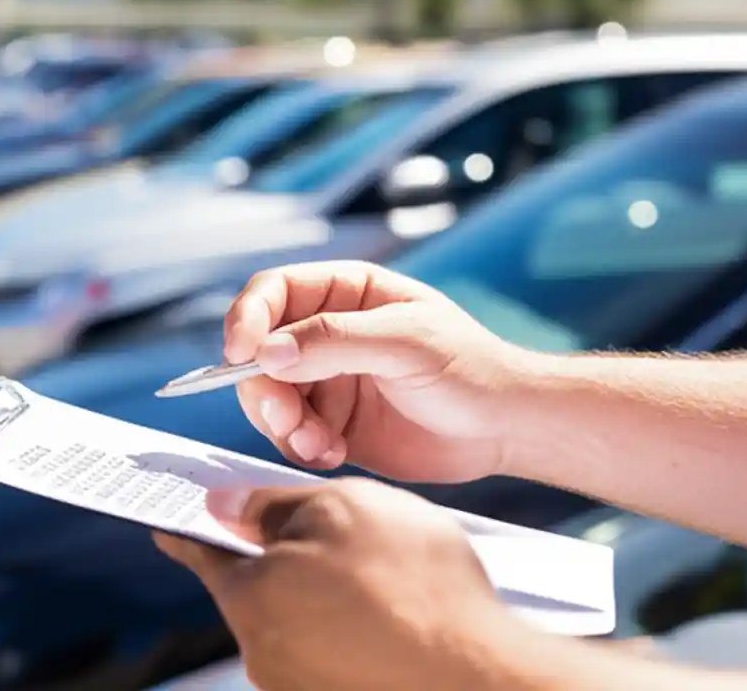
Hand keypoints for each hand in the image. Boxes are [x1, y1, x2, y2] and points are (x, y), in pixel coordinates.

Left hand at [154, 479, 523, 690]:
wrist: (483, 676)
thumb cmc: (414, 581)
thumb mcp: (342, 507)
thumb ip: (271, 505)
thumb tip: (224, 507)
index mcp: (250, 597)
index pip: (201, 553)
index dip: (187, 529)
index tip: (168, 524)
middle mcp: (262, 654)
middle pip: (255, 591)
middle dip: (281, 561)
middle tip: (333, 539)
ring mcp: (298, 688)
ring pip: (296, 624)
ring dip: (321, 599)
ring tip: (383, 580)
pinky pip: (329, 655)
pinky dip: (349, 632)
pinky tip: (395, 617)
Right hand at [224, 261, 532, 482]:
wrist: (506, 429)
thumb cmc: (470, 368)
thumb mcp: (406, 342)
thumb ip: (335, 341)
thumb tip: (267, 351)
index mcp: (345, 293)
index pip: (273, 293)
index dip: (247, 318)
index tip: (240, 353)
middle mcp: (326, 334)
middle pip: (259, 352)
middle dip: (264, 388)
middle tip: (287, 417)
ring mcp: (326, 381)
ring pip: (268, 398)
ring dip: (282, 424)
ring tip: (319, 443)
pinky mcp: (331, 426)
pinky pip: (290, 435)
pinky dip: (300, 447)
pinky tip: (333, 454)